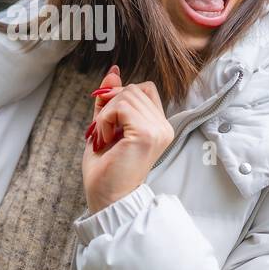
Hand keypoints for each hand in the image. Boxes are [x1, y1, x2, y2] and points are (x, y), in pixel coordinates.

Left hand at [81, 66, 174, 213]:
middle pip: (133, 88)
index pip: (144, 88)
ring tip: (106, 139)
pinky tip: (106, 140)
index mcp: (159, 125)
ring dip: (106, 115)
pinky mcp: (147, 134)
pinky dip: (105, 120)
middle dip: (110, 106)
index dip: (121, 96)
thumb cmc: (106, 169)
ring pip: (126, 94)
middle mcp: (164, 126)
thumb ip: (110, 100)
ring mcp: (158, 130)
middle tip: (104, 134)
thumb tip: (113, 71)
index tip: (108, 119)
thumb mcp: (105, 125)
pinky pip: (120, 106)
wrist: (106, 198)